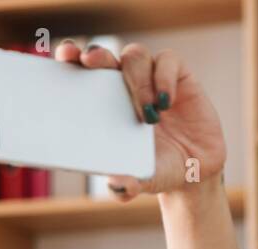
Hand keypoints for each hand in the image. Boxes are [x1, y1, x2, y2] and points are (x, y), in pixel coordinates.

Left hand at [54, 39, 226, 198]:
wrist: (192, 172)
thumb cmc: (153, 170)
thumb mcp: (139, 181)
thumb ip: (126, 184)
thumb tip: (116, 184)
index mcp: (100, 105)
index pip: (79, 74)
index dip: (69, 58)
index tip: (64, 56)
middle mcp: (122, 86)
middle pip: (104, 56)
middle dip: (95, 54)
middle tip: (91, 60)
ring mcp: (150, 78)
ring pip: (135, 56)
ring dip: (137, 81)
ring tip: (148, 116)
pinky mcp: (178, 75)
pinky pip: (167, 61)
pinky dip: (164, 78)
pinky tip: (166, 103)